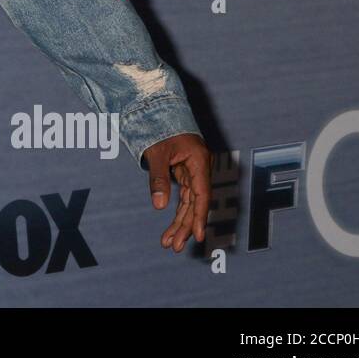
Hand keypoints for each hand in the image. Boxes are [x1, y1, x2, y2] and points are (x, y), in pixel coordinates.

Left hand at [144, 132, 210, 251]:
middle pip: (195, 204)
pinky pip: (184, 198)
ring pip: (189, 204)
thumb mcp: (157, 152)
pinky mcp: (185, 175)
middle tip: (174, 247)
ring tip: (169, 243)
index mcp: (199, 161)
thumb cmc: (160, 128)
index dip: (200, 216)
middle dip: (185, 226)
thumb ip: (158, 178)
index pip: (201, 194)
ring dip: (180, 223)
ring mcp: (193, 173)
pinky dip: (177, 212)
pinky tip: (172, 228)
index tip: (198, 235)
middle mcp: (200, 169)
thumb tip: (160, 205)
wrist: (160, 110)